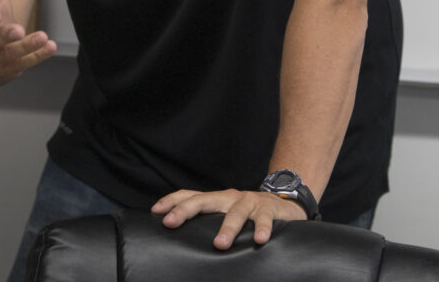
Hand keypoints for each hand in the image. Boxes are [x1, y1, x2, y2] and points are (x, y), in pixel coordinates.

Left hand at [151, 188, 306, 249]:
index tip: (156, 211)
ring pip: (235, 214)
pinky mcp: (268, 209)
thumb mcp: (225, 213)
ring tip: (220, 244)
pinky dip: (262, 229)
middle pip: (204, 200)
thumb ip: (208, 221)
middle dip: (186, 210)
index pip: (190, 195)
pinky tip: (259, 240)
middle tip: (171, 222)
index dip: (172, 201)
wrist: (283, 204)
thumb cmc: (248, 213)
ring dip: (227, 228)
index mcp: (216, 199)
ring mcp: (248, 202)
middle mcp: (229, 197)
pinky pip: (264, 220)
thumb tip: (179, 239)